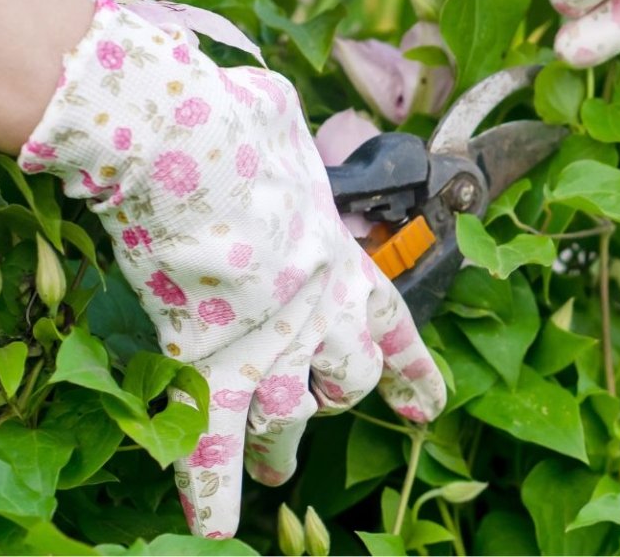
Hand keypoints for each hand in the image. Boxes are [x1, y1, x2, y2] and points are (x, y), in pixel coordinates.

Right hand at [20, 0, 444, 537]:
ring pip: (289, 421)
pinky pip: (214, 442)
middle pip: (343, 382)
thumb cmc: (232, 126)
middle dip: (330, 407)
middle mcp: (319, 314)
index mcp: (340, 258)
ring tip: (276, 479)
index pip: (391, 327)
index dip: (410, 370)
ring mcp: (268, 345)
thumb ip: (276, 133)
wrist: (193, 153)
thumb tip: (256, 105)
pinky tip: (212, 526)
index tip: (425, 406)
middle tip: (312, 430)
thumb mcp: (275, 119)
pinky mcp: (211, 367)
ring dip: (280, 453)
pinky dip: (211, 488)